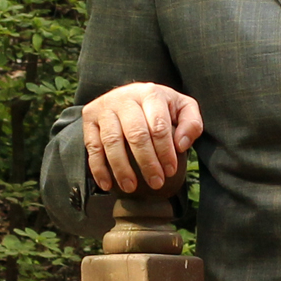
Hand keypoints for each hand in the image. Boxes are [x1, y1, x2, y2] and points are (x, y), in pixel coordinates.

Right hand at [82, 82, 202, 191]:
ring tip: (131, 187)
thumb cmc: (159, 107)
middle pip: (136, 134)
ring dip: (122, 168)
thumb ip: (191, 123)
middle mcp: (125, 97)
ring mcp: (104, 107)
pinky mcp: (89, 118)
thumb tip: (181, 145)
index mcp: (150, 93)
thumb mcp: (182, 108)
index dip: (165, 151)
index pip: (158, 126)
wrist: (129, 95)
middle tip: (155, 183)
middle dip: (147, 163)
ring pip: (112, 141)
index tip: (170, 171)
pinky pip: (92, 146)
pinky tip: (107, 185)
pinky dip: (98, 168)